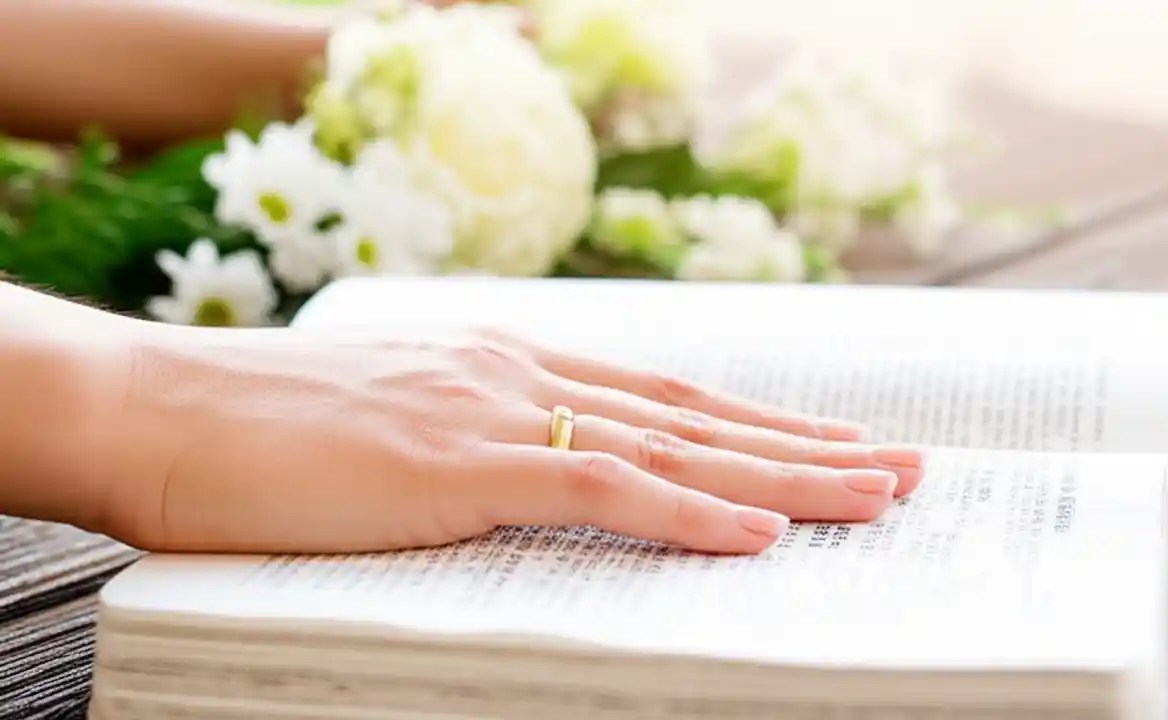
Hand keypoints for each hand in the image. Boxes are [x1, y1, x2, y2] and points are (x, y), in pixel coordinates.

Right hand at [97, 325, 923, 554]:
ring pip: (676, 444)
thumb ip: (472, 445)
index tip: (825, 440)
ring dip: (784, 473)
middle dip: (807, 442)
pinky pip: (602, 489)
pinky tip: (759, 532)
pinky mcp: (459, 463)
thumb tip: (532, 485)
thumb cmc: (259, 432)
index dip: (754, 421)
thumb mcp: (391, 426)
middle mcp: (519, 375)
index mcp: (505, 367)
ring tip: (875, 495)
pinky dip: (689, 510)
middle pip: (697, 412)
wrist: (159, 409)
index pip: (662, 395)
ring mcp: (494, 414)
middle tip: (901, 463)